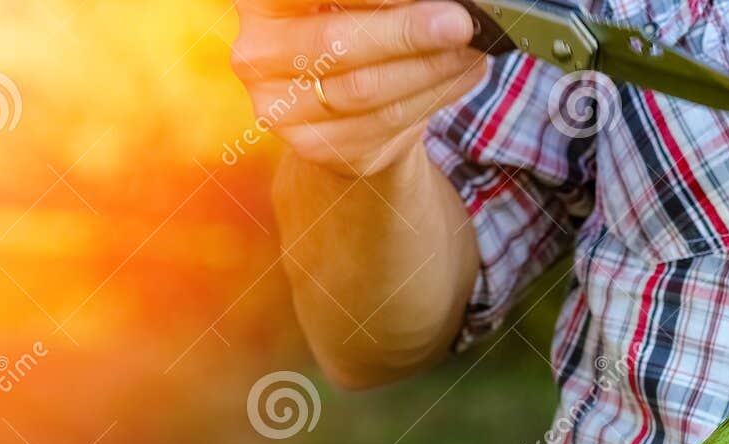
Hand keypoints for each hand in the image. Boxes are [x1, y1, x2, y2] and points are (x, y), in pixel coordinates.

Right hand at [230, 0, 487, 177]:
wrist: (345, 105)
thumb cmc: (352, 29)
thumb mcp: (358, 6)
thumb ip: (386, 1)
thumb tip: (440, 2)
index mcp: (261, 2)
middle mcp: (257, 52)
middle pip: (338, 43)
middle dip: (407, 32)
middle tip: (460, 22)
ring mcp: (280, 105)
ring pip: (366, 89)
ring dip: (430, 69)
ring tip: (471, 49)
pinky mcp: (314, 145)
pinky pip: (384, 123)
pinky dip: (433, 97)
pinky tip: (462, 75)